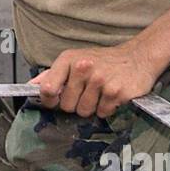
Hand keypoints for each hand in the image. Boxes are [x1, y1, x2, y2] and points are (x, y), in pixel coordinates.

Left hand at [30, 43, 159, 117]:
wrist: (138, 57)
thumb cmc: (102, 61)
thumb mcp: (74, 59)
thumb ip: (52, 74)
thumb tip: (31, 86)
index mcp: (68, 59)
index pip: (47, 89)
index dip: (50, 100)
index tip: (57, 100)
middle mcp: (83, 67)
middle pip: (67, 106)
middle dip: (76, 104)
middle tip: (87, 91)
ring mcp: (100, 80)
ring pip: (84, 112)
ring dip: (92, 107)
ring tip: (100, 92)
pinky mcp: (116, 92)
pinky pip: (102, 113)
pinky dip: (107, 108)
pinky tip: (111, 95)